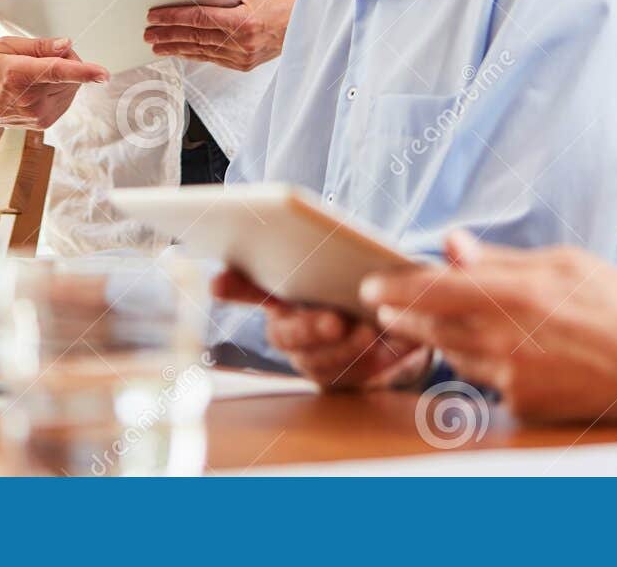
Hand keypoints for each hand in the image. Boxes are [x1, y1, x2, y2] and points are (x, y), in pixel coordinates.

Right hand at [0, 35, 108, 132]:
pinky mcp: (44, 123)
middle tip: (42, 55)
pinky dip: (61, 88)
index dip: (83, 71)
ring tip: (34, 73)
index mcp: (16, 74)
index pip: (55, 71)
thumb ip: (38, 45)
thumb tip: (66, 44)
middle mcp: (29, 99)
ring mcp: (37, 115)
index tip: (103, 74)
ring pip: (73, 86)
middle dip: (67, 58)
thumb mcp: (2, 46)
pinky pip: (68, 97)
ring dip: (65, 75)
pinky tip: (38, 87)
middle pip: (71, 73)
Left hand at [144, 0, 300, 70]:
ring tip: (157, 45)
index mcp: (243, 22)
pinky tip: (181, 51)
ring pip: (202, 52)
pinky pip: (214, 59)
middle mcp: (243, 43)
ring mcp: (244, 57)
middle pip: (195, 38)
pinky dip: (195, 54)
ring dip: (177, 48)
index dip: (172, 18)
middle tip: (148, 33)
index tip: (153, 16)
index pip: (198, 19)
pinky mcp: (246, 64)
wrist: (306, 17)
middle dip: (168, 35)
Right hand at [212, 269, 431, 389]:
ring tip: (370, 332)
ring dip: (346, 349)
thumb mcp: (354, 258)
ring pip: (317, 363)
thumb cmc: (365, 280)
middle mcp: (288, 327)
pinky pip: (352, 379)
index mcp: (283, 290)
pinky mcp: (340, 381)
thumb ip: (337, 248)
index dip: (231, 285)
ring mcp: (311, 358)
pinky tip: (393, 347)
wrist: (399, 322)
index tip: (217, 283)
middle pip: (283, 335)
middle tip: (335, 320)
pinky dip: (375, 362)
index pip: (247, 285)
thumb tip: (341, 236)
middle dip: (308, 329)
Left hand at [361, 232, 616, 424]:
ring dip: (436, 340)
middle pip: (432, 329)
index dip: (396, 289)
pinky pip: (486, 381)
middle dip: (402, 317)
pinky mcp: (524, 407)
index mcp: (518, 294)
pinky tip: (495, 350)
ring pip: (454, 356)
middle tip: (383, 306)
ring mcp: (514, 379)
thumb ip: (501, 259)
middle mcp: (509, 340)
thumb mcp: (564, 263)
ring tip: (426, 323)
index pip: (436, 290)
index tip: (369, 286)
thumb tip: (451, 246)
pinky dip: (480, 364)